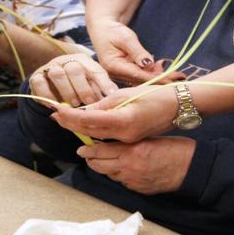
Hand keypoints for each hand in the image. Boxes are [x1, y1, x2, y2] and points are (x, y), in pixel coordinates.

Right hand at [33, 53, 116, 106]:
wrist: (51, 84)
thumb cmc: (78, 86)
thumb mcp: (92, 85)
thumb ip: (102, 88)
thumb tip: (115, 97)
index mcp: (83, 61)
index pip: (95, 69)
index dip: (103, 83)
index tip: (111, 96)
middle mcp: (66, 61)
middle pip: (74, 69)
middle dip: (83, 87)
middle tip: (88, 102)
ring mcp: (50, 68)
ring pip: (57, 74)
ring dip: (67, 91)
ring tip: (74, 104)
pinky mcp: (36, 77)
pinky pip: (39, 83)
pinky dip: (47, 95)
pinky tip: (56, 105)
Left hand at [50, 83, 178, 142]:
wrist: (178, 106)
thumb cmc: (155, 95)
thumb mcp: (126, 95)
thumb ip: (104, 104)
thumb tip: (84, 111)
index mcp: (123, 121)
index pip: (89, 120)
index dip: (70, 116)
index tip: (56, 110)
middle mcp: (124, 135)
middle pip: (90, 131)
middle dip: (71, 123)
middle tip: (55, 115)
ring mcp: (128, 140)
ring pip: (98, 136)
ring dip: (80, 127)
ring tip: (65, 119)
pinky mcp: (131, 140)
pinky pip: (108, 137)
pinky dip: (94, 130)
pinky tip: (86, 124)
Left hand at [76, 137, 194, 194]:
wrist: (190, 169)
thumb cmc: (175, 149)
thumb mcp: (150, 138)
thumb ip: (130, 141)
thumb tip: (113, 142)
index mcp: (131, 151)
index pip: (101, 151)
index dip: (89, 150)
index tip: (82, 148)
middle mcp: (129, 167)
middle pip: (100, 166)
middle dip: (91, 160)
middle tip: (86, 155)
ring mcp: (133, 181)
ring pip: (109, 174)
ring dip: (104, 168)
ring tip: (102, 161)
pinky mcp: (138, 189)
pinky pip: (122, 181)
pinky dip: (118, 175)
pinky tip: (121, 169)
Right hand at [88, 15, 178, 84]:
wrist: (102, 28)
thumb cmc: (112, 30)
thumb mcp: (125, 38)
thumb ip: (137, 51)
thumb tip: (148, 64)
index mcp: (114, 67)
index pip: (140, 76)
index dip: (158, 78)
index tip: (174, 78)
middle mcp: (117, 75)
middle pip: (143, 81)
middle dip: (162, 79)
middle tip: (181, 77)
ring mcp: (121, 75)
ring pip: (143, 80)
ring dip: (159, 76)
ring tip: (175, 72)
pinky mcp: (126, 72)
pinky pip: (141, 75)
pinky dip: (153, 72)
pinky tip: (162, 66)